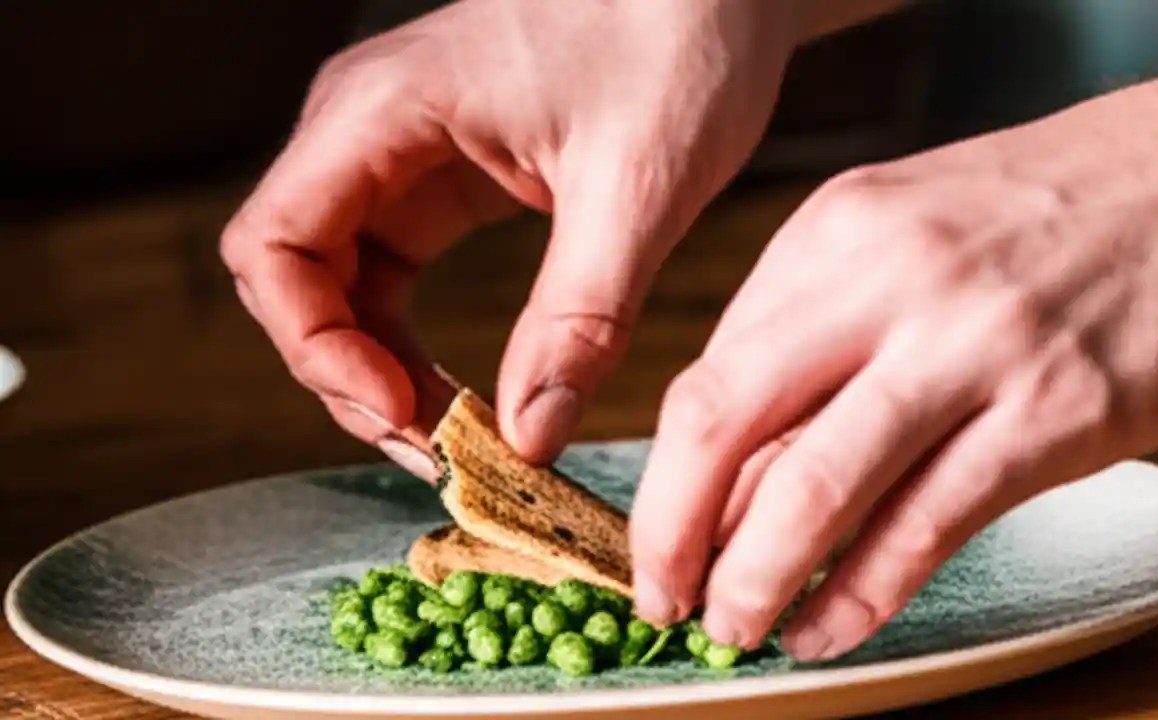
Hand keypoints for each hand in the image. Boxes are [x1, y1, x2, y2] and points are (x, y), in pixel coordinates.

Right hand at [220, 0, 802, 462]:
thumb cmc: (679, 38)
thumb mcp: (637, 186)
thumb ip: (580, 317)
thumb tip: (529, 439)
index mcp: (385, 108)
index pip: (273, 241)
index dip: (312, 345)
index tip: (396, 410)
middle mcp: (371, 129)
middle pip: (296, 277)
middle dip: (348, 376)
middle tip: (436, 453)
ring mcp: (403, 154)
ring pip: (342, 287)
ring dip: (381, 371)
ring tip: (456, 442)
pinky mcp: (445, 178)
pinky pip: (396, 277)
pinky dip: (416, 345)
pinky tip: (470, 395)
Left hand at [628, 36, 1157, 659]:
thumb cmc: (1065, 208)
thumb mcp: (912, 232)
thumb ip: (823, 333)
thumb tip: (747, 462)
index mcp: (836, 231)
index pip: (709, 371)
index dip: (666, 474)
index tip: (659, 534)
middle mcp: (887, 278)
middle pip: (722, 421)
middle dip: (671, 532)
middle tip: (662, 596)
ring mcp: (972, 344)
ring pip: (814, 485)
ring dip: (754, 578)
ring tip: (735, 630)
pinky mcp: (1056, 411)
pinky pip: (927, 524)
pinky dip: (863, 594)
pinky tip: (831, 627)